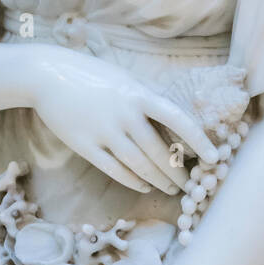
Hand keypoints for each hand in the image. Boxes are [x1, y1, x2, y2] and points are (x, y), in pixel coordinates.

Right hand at [27, 44, 218, 194]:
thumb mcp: (126, 80)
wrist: (49, 75)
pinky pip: (115, 170)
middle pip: (159, 152)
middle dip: (178, 172)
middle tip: (191, 185)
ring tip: (172, 189)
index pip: (178, 119)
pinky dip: (133, 181)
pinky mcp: (85, 146)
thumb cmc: (93, 76)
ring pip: (139, 166)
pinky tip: (144, 185)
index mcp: (139, 94)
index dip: (199, 139)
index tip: (214, 157)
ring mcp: (104, 132)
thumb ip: (148, 100)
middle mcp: (125, 114)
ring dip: (159, 181)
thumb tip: (176, 120)